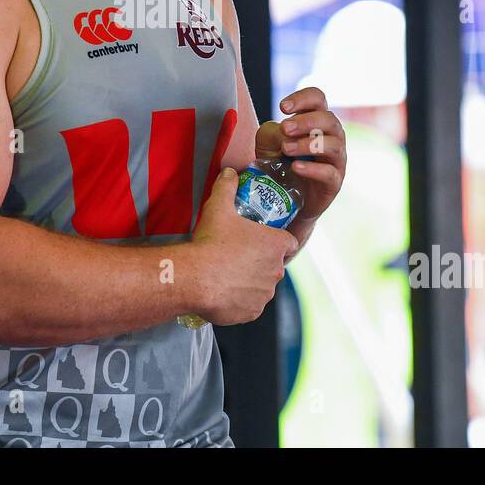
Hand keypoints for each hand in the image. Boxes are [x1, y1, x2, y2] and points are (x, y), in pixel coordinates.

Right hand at [185, 167, 297, 325]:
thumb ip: (227, 186)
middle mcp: (277, 272)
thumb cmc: (211, 242)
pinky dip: (240, 301)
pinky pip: (249, 306)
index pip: (289, 242)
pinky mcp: (252, 313)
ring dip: (251, 282)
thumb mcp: (218, 206)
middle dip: (261, 262)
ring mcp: (265, 294)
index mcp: (276, 246)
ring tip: (228, 274)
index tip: (262, 240)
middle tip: (238, 255)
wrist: (196, 279)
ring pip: (262, 287)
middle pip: (274, 265)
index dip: (277, 241)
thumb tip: (229, 172)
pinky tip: (223, 292)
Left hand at [276, 86, 346, 231]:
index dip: (303, 98)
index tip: (283, 107)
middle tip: (285, 128)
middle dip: (306, 121)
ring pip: (333, 145)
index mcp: (316, 121)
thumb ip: (271, 132)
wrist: (283, 198)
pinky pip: (330, 172)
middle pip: (330, 120)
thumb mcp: (268, 142)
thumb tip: (282, 131)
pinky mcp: (334, 183)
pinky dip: (312, 169)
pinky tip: (295, 167)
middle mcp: (332, 137)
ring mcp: (335, 160)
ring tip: (286, 149)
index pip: (318, 99)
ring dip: (308, 144)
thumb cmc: (279, 163)